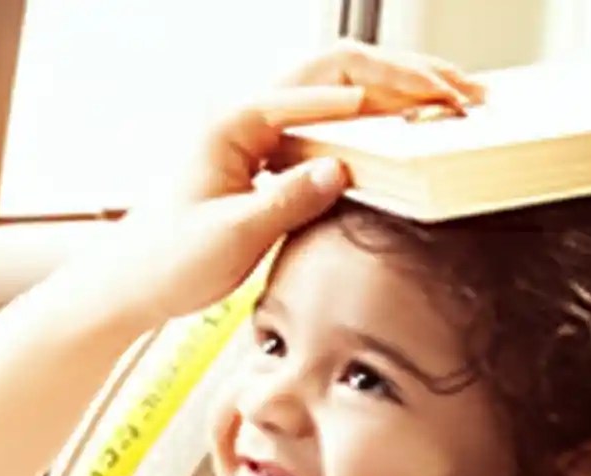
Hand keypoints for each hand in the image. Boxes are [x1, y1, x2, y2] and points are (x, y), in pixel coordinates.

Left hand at [86, 40, 482, 326]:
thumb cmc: (164, 262)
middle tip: (461, 89)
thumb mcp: (232, 236)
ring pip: (335, 95)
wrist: (129, 286)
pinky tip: (402, 137)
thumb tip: (339, 168)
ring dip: (391, 95)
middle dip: (403, 75)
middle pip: (337, 73)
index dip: (391, 89)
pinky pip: (324, 129)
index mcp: (234, 121)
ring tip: (447, 101)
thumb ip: (287, 200)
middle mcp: (245, 118)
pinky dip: (368, 127)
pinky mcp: (264, 160)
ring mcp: (255, 136)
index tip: (439, 101)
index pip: (328, 84)